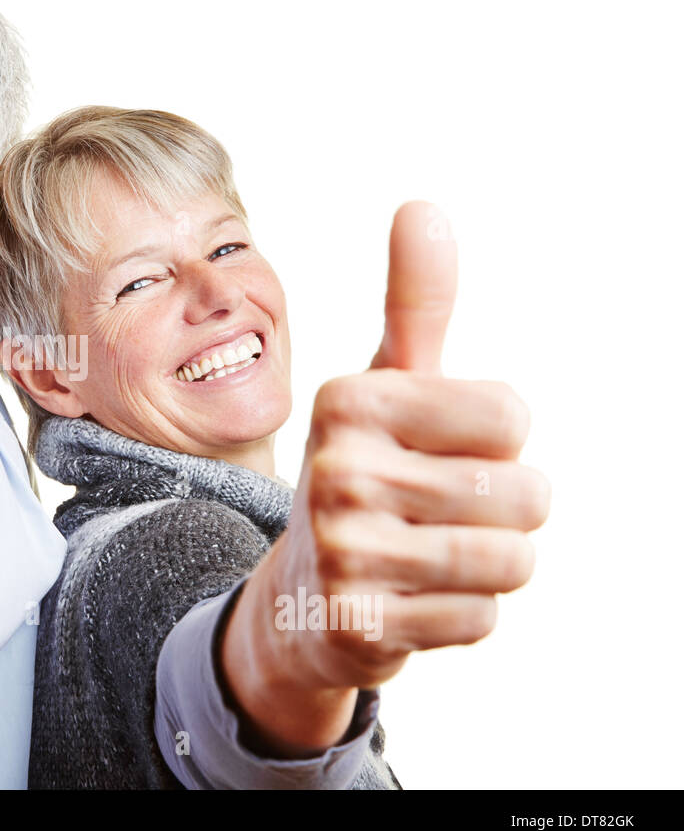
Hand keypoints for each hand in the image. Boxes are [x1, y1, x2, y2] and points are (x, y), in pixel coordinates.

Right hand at [224, 201, 550, 752]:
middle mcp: (337, 470)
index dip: (495, 438)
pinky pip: (481, 621)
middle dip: (507, 510)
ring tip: (434, 556)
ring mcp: (343, 550)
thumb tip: (422, 206)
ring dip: (494, 566)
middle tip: (441, 511)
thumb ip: (415, 301)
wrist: (305, 593)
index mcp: (350, 399)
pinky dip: (463, 617)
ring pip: (511, 560)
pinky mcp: (357, 623)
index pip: (512, 414)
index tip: (436, 447)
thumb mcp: (389, 385)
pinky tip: (414, 601)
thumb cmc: (367, 470)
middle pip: (526, 493)